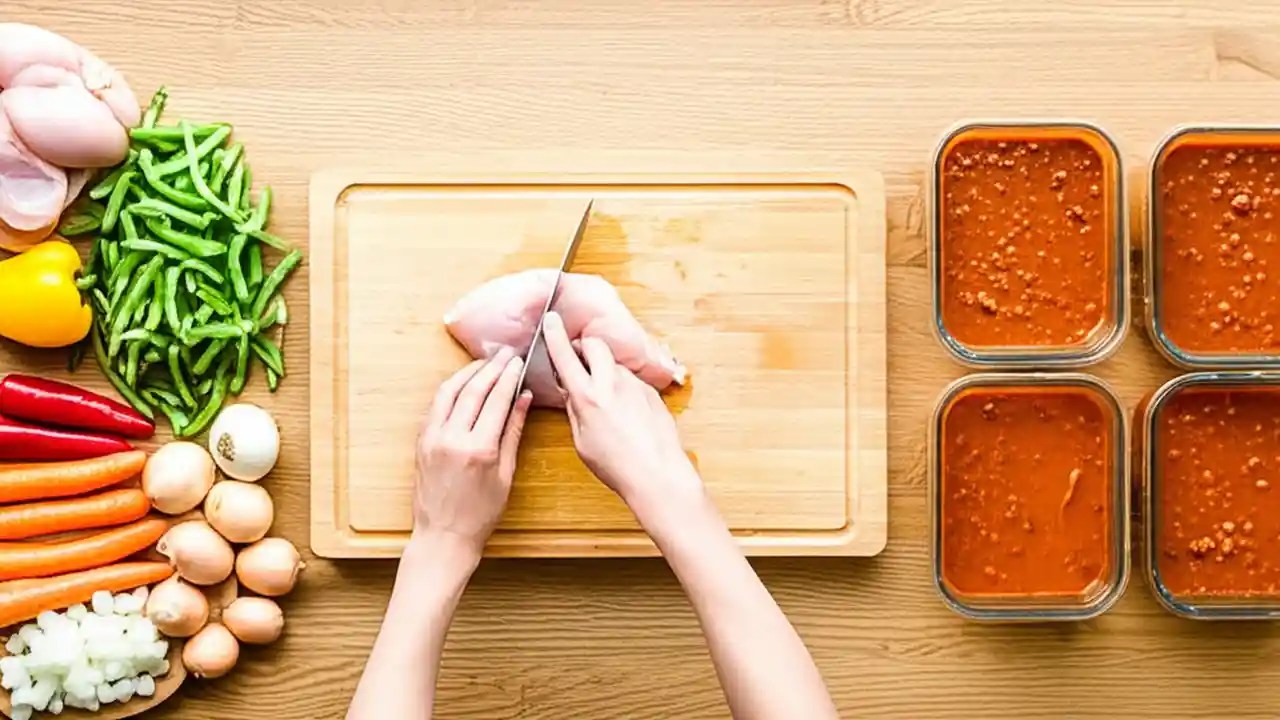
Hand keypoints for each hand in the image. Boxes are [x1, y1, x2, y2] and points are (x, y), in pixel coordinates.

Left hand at [412, 348, 532, 556]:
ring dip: (468, 373)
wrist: (443, 536)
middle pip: (474, 390)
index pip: (497, 400)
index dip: (509, 377)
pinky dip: (451, 389)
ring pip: (450, 391)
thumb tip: (523, 399)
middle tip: (505, 354)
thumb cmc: (479, 514)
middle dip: (491, 368)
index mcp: (479, 449)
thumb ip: (513, 432)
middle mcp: (453, 439)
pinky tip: (463, 383)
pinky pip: (436, 406)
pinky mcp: (421, 441)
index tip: (518, 362)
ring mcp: (433, 438)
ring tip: (485, 362)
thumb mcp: (506, 474)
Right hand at [541, 312, 701, 517]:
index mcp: (588, 397)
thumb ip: (574, 411)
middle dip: (584, 347)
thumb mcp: (582, 441)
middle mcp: (613, 383)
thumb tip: (571, 392)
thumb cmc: (617, 464)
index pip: (566, 356)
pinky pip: (631, 380)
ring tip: (603, 395)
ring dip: (604, 369)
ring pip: (614, 363)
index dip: (554, 336)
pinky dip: (622, 386)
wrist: (658, 472)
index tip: (550, 321)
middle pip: (595, 345)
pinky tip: (624, 410)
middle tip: (578, 360)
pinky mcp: (651, 391)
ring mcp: (635, 384)